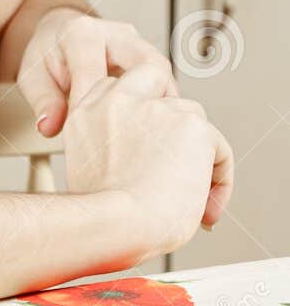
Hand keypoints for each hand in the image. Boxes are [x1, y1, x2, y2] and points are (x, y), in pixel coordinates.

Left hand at [17, 9, 178, 137]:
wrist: (60, 36)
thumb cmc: (48, 56)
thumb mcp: (33, 75)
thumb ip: (42, 100)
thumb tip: (50, 126)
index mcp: (82, 33)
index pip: (92, 73)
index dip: (90, 109)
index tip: (86, 140)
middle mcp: (115, 32)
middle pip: (146, 63)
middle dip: (144, 100)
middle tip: (135, 137)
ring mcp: (136, 42)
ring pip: (161, 71)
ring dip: (159, 102)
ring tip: (150, 135)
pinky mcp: (147, 56)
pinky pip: (163, 79)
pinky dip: (160, 102)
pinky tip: (153, 128)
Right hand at [63, 62, 233, 255]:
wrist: (116, 226)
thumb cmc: (100, 218)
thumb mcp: (87, 173)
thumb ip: (109, 152)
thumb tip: (138, 167)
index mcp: (86, 113)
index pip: (114, 89)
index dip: (135, 113)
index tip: (144, 147)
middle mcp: (117, 102)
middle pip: (152, 79)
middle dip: (167, 110)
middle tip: (176, 152)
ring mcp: (156, 109)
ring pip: (191, 115)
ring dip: (195, 151)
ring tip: (191, 194)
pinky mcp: (190, 124)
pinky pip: (217, 146)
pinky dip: (219, 176)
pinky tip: (206, 202)